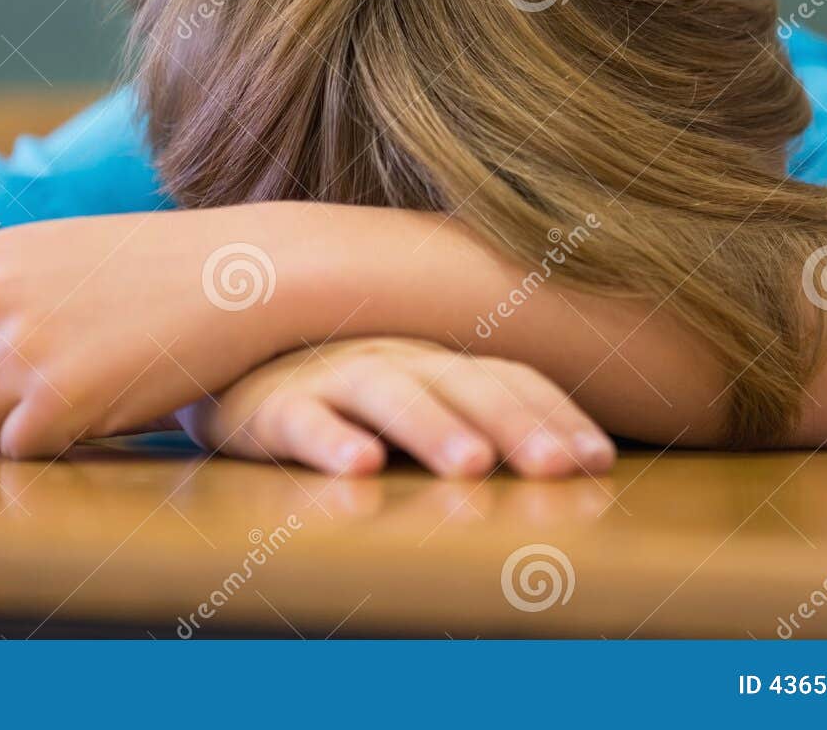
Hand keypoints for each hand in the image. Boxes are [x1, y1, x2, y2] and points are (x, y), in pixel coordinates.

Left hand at [0, 205, 318, 458]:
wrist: (240, 275)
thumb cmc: (159, 271)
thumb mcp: (58, 255)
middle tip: (27, 411)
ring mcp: (20, 350)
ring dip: (24, 429)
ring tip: (86, 392)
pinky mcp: (59, 396)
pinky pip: (26, 450)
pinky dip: (61, 443)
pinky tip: (106, 405)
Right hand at [177, 337, 615, 478]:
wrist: (229, 359)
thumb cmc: (344, 391)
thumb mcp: (417, 394)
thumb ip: (478, 419)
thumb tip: (573, 465)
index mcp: (441, 359)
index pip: (510, 378)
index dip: (556, 415)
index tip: (597, 460)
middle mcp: (397, 358)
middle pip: (465, 384)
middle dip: (515, 425)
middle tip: (557, 468)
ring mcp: (335, 375)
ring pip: (390, 394)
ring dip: (434, 428)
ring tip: (471, 468)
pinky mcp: (273, 404)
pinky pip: (304, 420)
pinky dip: (332, 440)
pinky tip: (359, 467)